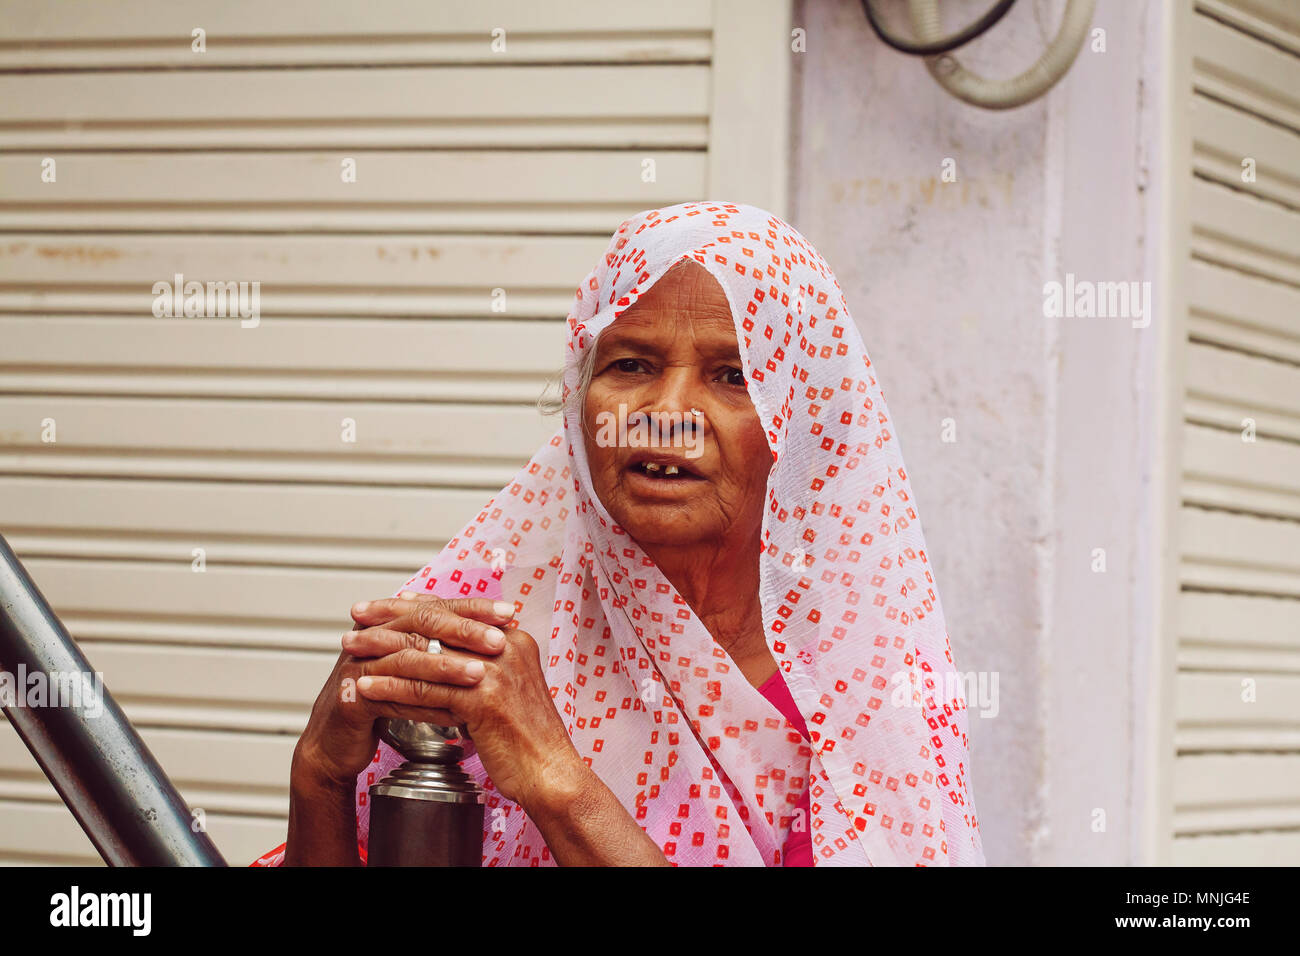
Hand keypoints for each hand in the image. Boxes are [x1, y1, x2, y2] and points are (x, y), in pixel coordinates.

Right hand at [293, 593, 513, 788]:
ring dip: (447, 667)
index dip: (473, 608)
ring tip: (481, 674)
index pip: (437, 606)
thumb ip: (442, 648)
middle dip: (464, 630)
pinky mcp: (350, 700)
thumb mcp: (415, 670)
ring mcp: (357, 666)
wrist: (336, 745)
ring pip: (408, 659)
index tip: (508, 613)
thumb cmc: (383, 703)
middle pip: (422, 624)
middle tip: (498, 640)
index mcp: (389, 625)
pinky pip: (393, 698)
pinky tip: (454, 714)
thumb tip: (494, 633)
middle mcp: (371, 637)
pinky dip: (426, 706)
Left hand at [348, 592, 582, 808]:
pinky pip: (426, 689)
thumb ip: (479, 667)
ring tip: (351, 651)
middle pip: (437, 624)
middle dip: (390, 619)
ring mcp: (496, 671)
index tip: (383, 605)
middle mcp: (507, 646)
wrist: (549, 773)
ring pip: (427, 653)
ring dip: (382, 651)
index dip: (415, 605)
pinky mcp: (484, 699)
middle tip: (356, 619)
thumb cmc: (525, 738)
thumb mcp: (506, 690)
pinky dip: (392, 687)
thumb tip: (443, 656)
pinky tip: (367, 687)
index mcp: (512, 639)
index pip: (455, 611)